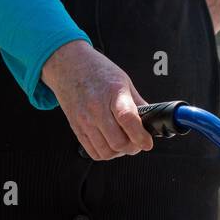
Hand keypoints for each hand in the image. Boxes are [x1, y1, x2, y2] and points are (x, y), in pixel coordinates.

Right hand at [41, 40, 153, 159]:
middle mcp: (97, 108)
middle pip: (118, 141)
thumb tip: (150, 120)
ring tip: (125, 144)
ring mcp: (84, 120)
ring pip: (106, 151)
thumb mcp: (124, 81)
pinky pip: (93, 151)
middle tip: (139, 143)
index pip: (128, 119)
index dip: (140, 136)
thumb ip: (137, 102)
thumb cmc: (98, 71)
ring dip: (120, 152)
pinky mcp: (76, 128)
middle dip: (133, 147)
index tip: (148, 143)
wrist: (69, 66)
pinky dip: (106, 154)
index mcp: (113, 93)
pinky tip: (111, 145)